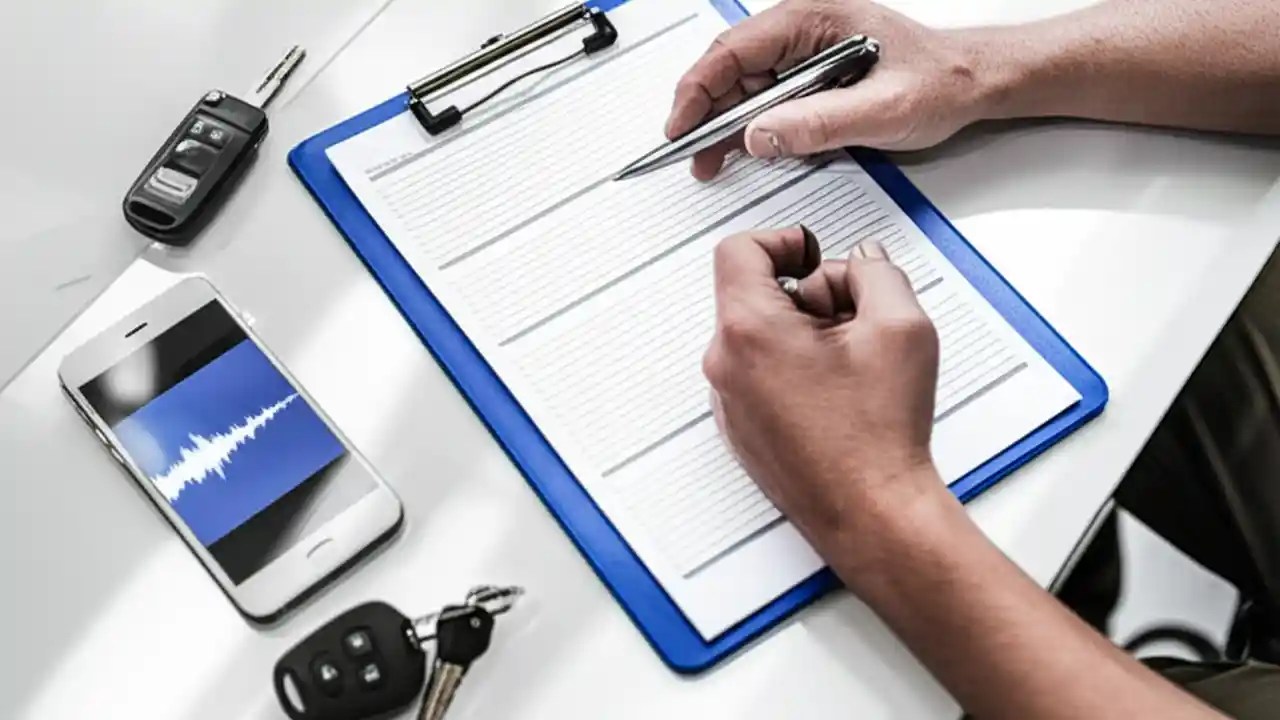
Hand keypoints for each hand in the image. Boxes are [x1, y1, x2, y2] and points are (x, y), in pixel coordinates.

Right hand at [667, 0, 992, 178]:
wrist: (971, 85)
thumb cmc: (939, 81)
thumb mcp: (882, 110)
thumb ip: (819, 124)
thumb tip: (760, 137)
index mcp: (814, 18)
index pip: (735, 49)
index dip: (699, 89)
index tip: (681, 126)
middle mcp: (803, 29)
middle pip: (732, 68)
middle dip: (706, 112)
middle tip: (692, 153)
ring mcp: (805, 52)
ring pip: (745, 85)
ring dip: (726, 123)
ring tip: (711, 160)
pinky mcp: (810, 76)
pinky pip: (767, 98)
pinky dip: (750, 125)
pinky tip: (742, 149)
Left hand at [703, 226, 944, 565]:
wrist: (871, 513)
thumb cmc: (878, 436)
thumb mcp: (901, 326)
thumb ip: (879, 272)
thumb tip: (864, 261)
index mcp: (749, 331)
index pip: (740, 250)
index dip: (785, 241)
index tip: (815, 256)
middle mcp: (727, 366)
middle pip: (755, 295)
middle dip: (810, 295)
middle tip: (857, 318)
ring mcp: (731, 402)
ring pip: (761, 337)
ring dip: (805, 334)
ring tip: (854, 363)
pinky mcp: (744, 429)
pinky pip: (761, 376)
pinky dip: (796, 369)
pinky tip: (840, 394)